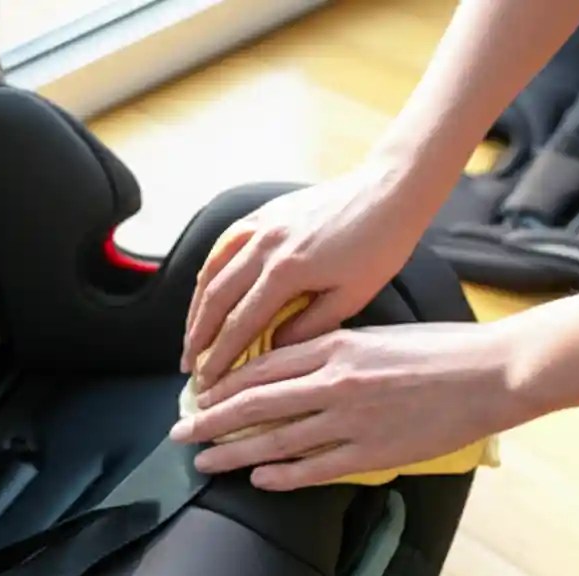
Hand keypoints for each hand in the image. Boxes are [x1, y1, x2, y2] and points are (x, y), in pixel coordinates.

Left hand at [169, 323, 524, 490]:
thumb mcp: (377, 335)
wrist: (490, 373)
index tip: (200, 395)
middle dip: (210, 420)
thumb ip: (333, 349)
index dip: (223, 384)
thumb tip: (296, 364)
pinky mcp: (372, 453)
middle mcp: (334, 381)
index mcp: (335, 345)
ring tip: (206, 460)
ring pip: (275, 440)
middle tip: (180, 432)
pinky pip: (314, 468)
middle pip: (254, 403)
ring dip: (234, 453)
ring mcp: (351, 420)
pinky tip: (258, 478)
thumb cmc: (440, 351)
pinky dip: (281, 474)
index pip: (261, 367)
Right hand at [181, 164, 427, 387]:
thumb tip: (274, 348)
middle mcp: (264, 246)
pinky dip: (209, 270)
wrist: (388, 190)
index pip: (241, 323)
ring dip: (196, 306)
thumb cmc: (381, 246)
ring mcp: (261, 225)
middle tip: (190, 367)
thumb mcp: (353, 296)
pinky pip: (224, 243)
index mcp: (287, 271)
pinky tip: (206, 288)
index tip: (208, 381)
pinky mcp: (265, 212)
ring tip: (191, 335)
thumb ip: (310, 325)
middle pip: (216, 298)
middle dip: (198, 336)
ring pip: (213, 270)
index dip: (221, 356)